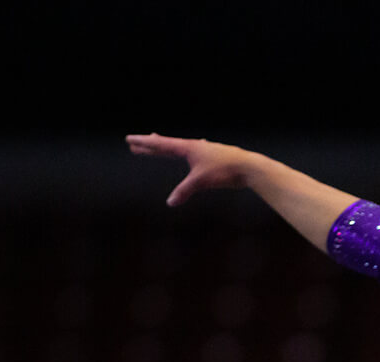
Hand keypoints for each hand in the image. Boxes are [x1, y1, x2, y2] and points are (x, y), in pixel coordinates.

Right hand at [126, 133, 259, 206]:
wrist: (249, 167)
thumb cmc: (224, 171)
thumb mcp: (201, 181)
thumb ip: (184, 191)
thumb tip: (170, 202)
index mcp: (188, 147)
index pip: (161, 145)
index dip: (144, 144)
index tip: (129, 140)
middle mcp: (194, 146)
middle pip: (167, 145)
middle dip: (150, 146)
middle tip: (135, 144)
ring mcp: (204, 151)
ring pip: (179, 148)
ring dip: (166, 147)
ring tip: (156, 143)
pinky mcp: (212, 158)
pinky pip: (192, 152)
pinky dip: (185, 151)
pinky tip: (189, 150)